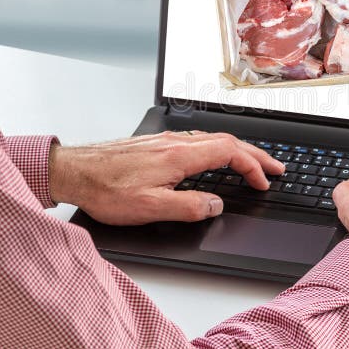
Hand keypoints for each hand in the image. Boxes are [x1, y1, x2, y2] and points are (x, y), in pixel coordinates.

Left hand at [48, 131, 283, 224]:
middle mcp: (176, 142)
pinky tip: (215, 159)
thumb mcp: (151, 208)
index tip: (264, 182)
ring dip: (238, 152)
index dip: (252, 166)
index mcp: (180, 155)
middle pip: (228, 141)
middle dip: (255, 155)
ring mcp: (166, 140)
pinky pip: (198, 142)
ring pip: (213, 140)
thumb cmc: (105, 188)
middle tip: (275, 169)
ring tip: (252, 164)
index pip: (230, 152)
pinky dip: (219, 150)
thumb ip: (189, 207)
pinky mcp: (156, 144)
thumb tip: (216, 205)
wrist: (73, 171)